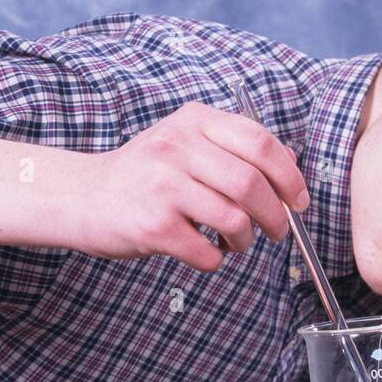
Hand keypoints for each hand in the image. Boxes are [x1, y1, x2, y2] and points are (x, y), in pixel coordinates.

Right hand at [75, 100, 309, 270]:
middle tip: (278, 232)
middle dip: (276, 217)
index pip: (260, 142)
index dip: (289, 176)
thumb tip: (291, 163)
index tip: (299, 201)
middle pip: (252, 185)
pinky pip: (208, 253)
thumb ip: (236, 148)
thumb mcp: (187, 144)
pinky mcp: (153, 227)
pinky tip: (204, 251)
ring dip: (245, 242)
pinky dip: (216, 260)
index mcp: (193, 121)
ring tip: (235, 243)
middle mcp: (177, 147)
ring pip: (234, 221)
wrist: (83, 197)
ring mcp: (163, 187)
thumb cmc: (145, 175)